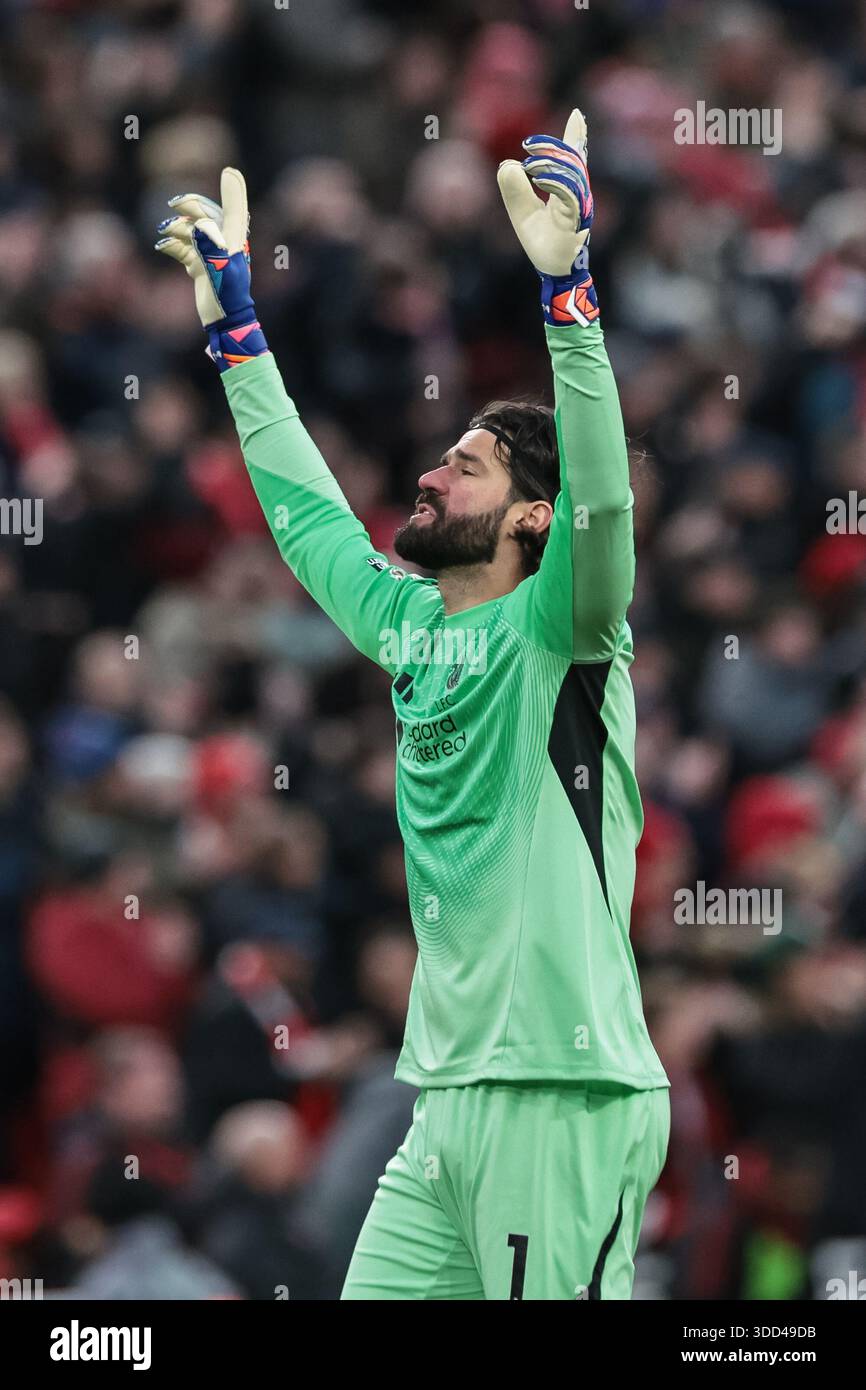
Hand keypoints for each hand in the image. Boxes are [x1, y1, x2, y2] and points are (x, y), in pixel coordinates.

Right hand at [155, 167, 268, 369]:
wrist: (225, 321)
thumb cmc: (227, 295)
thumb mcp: (219, 270)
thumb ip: (210, 246)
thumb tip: (200, 226)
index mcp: (234, 239)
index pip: (234, 209)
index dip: (233, 190)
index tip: (230, 171)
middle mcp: (224, 244)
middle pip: (208, 216)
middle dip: (191, 207)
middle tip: (175, 204)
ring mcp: (212, 255)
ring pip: (193, 231)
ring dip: (178, 227)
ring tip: (165, 230)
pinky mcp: (201, 267)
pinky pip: (185, 248)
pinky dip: (174, 245)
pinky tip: (163, 247)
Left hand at [497, 109, 598, 325]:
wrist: (554, 272)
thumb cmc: (543, 244)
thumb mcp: (522, 214)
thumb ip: (515, 190)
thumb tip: (507, 164)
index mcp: (569, 191)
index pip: (573, 159)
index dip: (576, 137)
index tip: (578, 114)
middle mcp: (579, 195)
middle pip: (573, 162)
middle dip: (553, 148)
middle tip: (529, 144)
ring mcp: (579, 208)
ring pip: (572, 176)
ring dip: (551, 163)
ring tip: (529, 162)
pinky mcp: (575, 222)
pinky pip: (569, 195)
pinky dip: (555, 182)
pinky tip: (539, 177)